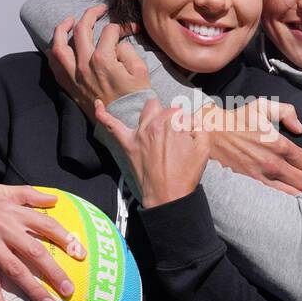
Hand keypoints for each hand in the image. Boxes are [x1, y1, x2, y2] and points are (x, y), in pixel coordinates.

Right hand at [0, 184, 86, 300]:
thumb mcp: (2, 190)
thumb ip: (29, 194)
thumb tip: (55, 199)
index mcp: (13, 211)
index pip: (46, 225)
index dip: (65, 239)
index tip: (81, 254)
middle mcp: (3, 228)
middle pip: (34, 251)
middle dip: (54, 271)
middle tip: (70, 289)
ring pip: (14, 271)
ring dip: (33, 290)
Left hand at [48, 3, 148, 122]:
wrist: (126, 121)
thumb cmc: (135, 97)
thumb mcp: (140, 70)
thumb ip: (127, 50)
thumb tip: (117, 41)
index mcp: (103, 59)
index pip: (109, 31)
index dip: (120, 26)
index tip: (127, 29)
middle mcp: (84, 65)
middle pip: (81, 30)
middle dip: (91, 14)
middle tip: (99, 10)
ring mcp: (74, 76)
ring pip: (59, 45)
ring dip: (62, 29)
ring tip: (70, 20)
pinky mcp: (70, 86)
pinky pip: (54, 66)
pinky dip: (54, 53)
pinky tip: (60, 45)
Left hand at [94, 97, 208, 208]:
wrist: (168, 196)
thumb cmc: (186, 174)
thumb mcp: (204, 147)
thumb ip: (199, 126)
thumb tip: (191, 120)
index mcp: (174, 122)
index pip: (182, 113)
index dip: (186, 126)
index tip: (187, 139)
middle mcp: (155, 123)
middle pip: (166, 110)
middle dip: (172, 119)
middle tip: (176, 138)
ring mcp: (139, 133)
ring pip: (147, 110)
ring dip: (154, 114)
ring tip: (160, 127)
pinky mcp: (128, 144)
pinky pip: (111, 125)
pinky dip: (103, 114)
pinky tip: (98, 104)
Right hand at [205, 100, 301, 194]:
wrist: (210, 135)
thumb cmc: (237, 120)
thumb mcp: (262, 106)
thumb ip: (286, 112)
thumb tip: (300, 128)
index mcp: (278, 144)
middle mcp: (272, 163)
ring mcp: (261, 176)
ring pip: (292, 194)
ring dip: (299, 192)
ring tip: (300, 190)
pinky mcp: (250, 185)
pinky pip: (274, 198)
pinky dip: (284, 199)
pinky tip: (286, 197)